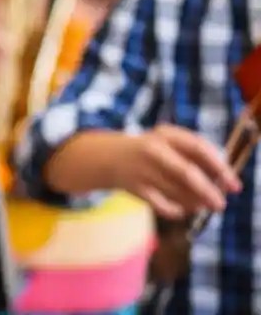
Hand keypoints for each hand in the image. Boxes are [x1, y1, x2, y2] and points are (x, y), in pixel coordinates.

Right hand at [113, 125, 241, 219]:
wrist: (109, 157)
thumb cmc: (153, 151)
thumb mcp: (171, 143)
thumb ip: (196, 156)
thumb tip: (224, 181)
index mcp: (166, 133)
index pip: (199, 148)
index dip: (220, 167)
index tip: (234, 185)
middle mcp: (152, 149)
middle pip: (187, 173)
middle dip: (208, 191)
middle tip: (220, 205)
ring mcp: (142, 169)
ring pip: (176, 192)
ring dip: (194, 203)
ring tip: (200, 205)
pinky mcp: (134, 188)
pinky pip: (162, 206)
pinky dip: (176, 211)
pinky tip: (180, 209)